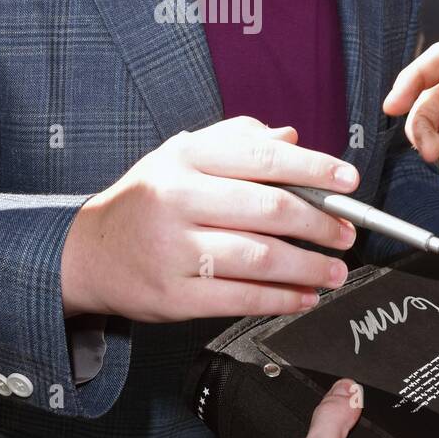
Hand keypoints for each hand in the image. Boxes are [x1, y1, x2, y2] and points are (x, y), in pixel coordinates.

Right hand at [60, 117, 359, 321]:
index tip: (348, 181)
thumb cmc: (149, 200)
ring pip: (259, 257)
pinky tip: (303, 296)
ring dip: (308, 266)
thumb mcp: (183, 155)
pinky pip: (240, 298)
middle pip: (268, 208)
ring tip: (334, 269)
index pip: (262, 157)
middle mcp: (178, 198)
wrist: (90, 254)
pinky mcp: (174, 295)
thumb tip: (294, 138)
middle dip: (319, 223)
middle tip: (345, 233)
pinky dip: (281, 299)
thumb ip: (238, 141)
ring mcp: (174, 249)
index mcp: (186, 158)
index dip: (314, 168)